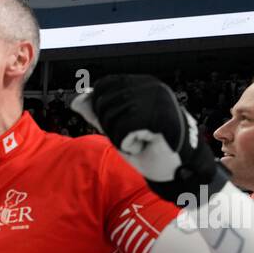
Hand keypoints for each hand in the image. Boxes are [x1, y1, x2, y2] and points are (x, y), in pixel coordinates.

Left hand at [71, 74, 223, 202]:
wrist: (177, 168)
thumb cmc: (149, 148)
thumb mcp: (117, 128)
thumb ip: (97, 113)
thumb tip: (76, 100)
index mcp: (142, 84)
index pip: (103, 87)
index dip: (103, 112)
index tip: (125, 125)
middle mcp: (150, 86)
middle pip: (103, 104)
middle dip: (111, 127)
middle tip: (135, 136)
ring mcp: (157, 99)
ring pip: (111, 119)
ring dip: (121, 138)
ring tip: (143, 140)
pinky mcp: (159, 116)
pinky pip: (123, 132)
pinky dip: (129, 145)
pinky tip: (146, 145)